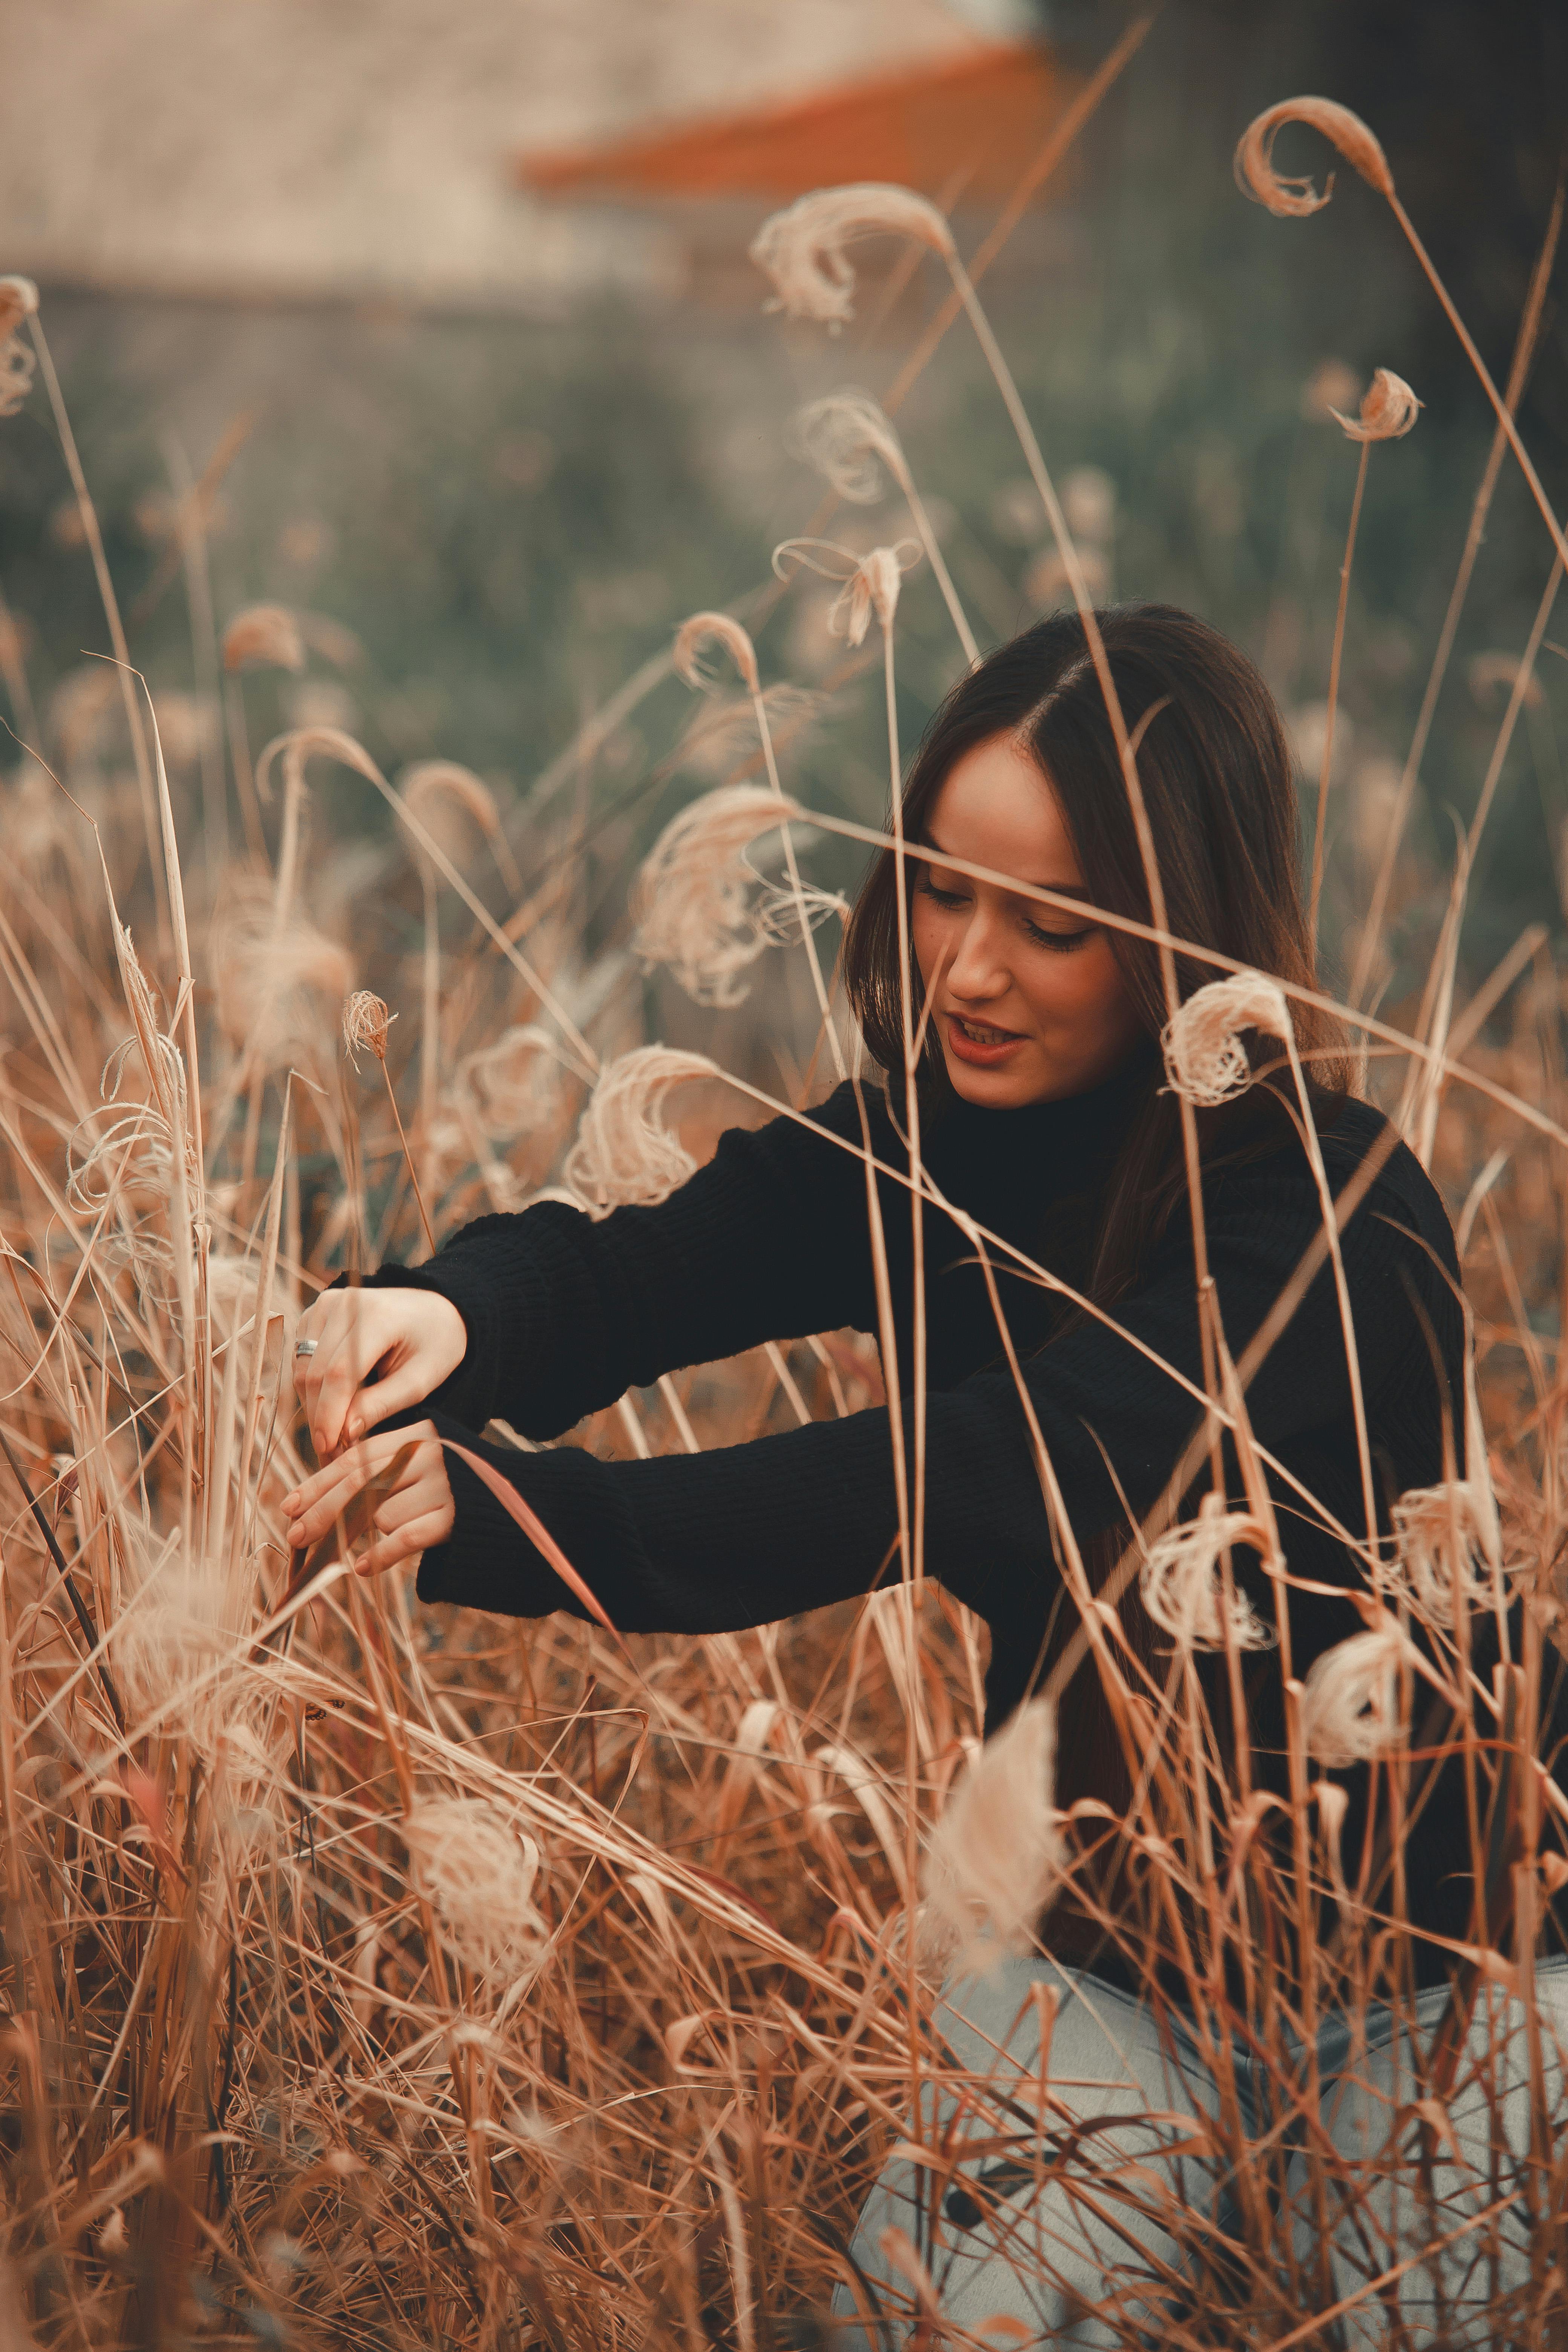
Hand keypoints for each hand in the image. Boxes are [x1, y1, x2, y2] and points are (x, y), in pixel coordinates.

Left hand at [281, 1421, 453, 1577]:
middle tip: (295, 1535)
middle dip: (321, 1512)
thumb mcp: (425, 1464)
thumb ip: (384, 1470)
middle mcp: (428, 1455)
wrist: (528, 1500)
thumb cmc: (462, 1486)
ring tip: (347, 1552)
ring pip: (380, 1514)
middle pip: (359, 1484)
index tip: (288, 1505)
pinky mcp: (456, 1517)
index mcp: (416, 1435)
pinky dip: (381, 1554)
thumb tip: (319, 1499)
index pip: (355, 1458)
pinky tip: (362, 1567)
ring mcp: (443, 1485)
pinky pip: (406, 1537)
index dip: (318, 1483)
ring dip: (361, 1536)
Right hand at [291, 1286, 466, 1461]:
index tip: (329, 1448)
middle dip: (320, 1419)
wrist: (433, 1310)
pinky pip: (301, 1361)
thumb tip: (345, 1433)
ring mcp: (325, 1306)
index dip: (329, 1414)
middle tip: (332, 1455)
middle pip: (315, 1373)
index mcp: (377, 1315)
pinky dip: (313, 1390)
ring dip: (314, 1408)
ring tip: (334, 1438)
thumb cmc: (434, 1344)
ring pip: (303, 1370)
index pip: (340, 1372)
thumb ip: (383, 1404)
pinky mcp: (315, 1315)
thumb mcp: (421, 1379)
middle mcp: (344, 1304)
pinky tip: (331, 1410)